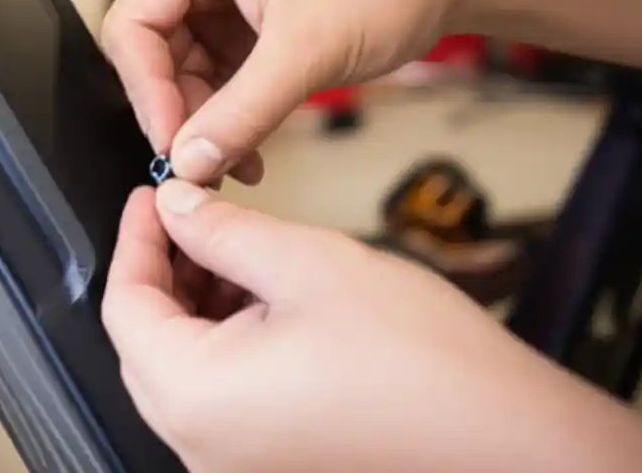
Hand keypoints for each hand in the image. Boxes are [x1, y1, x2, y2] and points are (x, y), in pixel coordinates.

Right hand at [102, 0, 472, 182]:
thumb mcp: (304, 53)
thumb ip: (238, 113)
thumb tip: (186, 164)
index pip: (133, 25)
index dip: (146, 91)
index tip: (173, 145)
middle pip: (152, 52)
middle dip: (180, 111)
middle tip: (205, 163)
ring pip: (183, 72)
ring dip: (207, 122)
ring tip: (237, 163)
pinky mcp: (246, 20)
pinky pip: (217, 76)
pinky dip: (230, 115)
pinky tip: (250, 150)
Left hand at [102, 181, 641, 472]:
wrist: (514, 442)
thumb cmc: (425, 366)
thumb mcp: (306, 264)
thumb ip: (223, 231)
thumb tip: (175, 205)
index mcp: (195, 396)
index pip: (126, 305)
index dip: (136, 238)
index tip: (153, 195)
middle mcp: (201, 445)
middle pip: (147, 343)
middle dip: (167, 271)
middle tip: (197, 216)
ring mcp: (235, 465)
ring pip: (184, 371)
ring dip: (199, 308)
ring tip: (243, 255)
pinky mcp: (271, 466)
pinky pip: (223, 401)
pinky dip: (229, 346)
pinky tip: (268, 305)